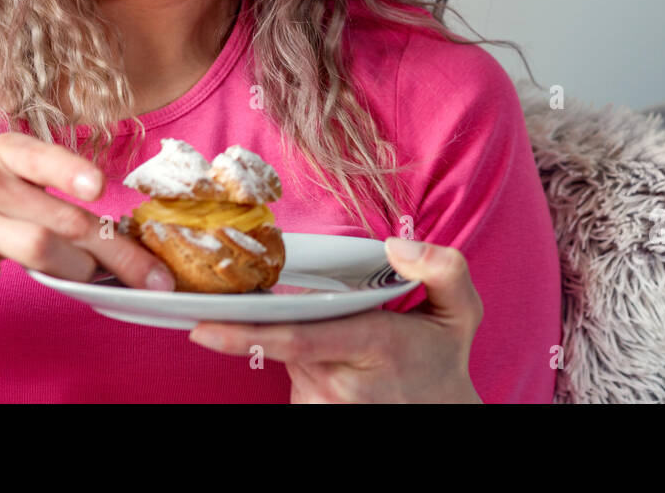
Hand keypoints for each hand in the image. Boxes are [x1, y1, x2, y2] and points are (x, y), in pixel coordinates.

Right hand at [0, 131, 175, 303]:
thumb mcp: (5, 180)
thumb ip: (52, 198)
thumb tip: (118, 232)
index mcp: (6, 154)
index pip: (45, 158)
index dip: (73, 172)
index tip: (99, 189)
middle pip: (65, 219)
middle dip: (116, 251)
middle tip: (149, 276)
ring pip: (37, 246)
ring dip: (76, 267)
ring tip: (89, 276)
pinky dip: (1, 277)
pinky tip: (2, 274)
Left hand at [188, 237, 482, 402]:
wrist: (446, 418)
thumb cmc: (443, 359)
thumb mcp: (462, 311)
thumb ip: (442, 266)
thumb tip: (397, 246)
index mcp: (372, 345)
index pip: (297, 340)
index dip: (246, 334)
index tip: (203, 327)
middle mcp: (339, 383)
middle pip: (284, 340)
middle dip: (276, 318)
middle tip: (288, 304)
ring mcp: (323, 405)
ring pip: (286, 360)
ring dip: (298, 343)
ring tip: (344, 345)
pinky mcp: (312, 416)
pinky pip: (293, 379)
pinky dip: (305, 365)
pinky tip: (337, 366)